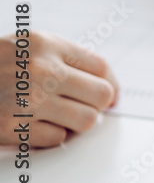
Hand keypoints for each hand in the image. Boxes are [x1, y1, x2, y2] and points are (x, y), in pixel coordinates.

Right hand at [0, 32, 118, 146]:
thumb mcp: (24, 46)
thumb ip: (63, 58)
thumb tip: (107, 88)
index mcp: (46, 44)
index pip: (101, 67)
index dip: (111, 85)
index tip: (111, 97)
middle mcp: (41, 69)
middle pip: (102, 95)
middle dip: (97, 106)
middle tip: (84, 109)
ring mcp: (28, 98)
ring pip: (86, 121)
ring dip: (76, 124)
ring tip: (59, 118)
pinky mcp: (13, 126)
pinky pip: (57, 139)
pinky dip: (50, 137)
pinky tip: (35, 126)